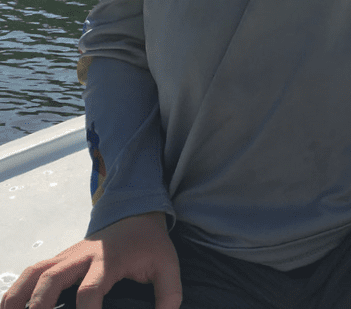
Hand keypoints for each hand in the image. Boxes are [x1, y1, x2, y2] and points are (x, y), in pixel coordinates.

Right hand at [0, 213, 181, 308]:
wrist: (137, 216)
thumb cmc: (150, 245)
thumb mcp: (167, 265)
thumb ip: (168, 294)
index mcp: (109, 260)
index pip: (91, 288)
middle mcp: (83, 257)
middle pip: (54, 277)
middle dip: (39, 304)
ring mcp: (68, 256)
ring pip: (37, 272)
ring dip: (20, 296)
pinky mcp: (60, 259)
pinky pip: (32, 272)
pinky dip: (17, 289)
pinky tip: (9, 308)